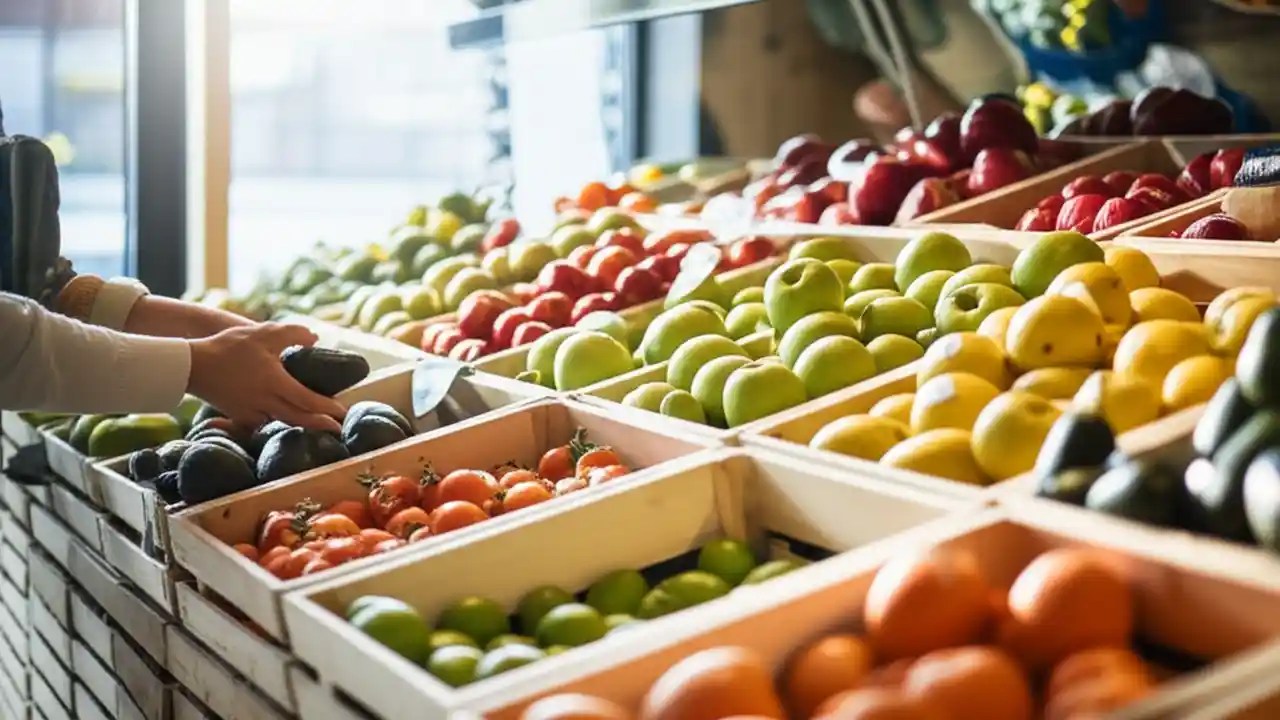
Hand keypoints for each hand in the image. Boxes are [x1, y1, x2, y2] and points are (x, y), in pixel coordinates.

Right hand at [187, 323, 345, 432]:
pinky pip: (262, 423)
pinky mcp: (238, 415)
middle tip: (337, 428)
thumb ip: (292, 334)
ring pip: (282, 421)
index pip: (308, 400)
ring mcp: (250, 412)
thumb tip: (314, 339)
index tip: (342, 412)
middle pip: (299, 418)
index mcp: (274, 383)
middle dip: (320, 424)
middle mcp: (265, 402)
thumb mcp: (263, 333)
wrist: (192, 365)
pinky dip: (276, 422)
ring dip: (300, 423)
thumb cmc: (228, 347)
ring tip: (315, 422)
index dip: (327, 408)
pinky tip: (283, 420)